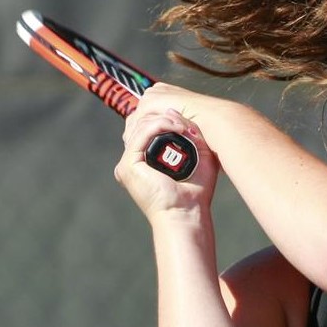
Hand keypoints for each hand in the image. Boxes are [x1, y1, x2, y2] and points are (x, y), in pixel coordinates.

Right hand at [115, 85, 217, 222]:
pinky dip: (159, 125)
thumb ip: (191, 135)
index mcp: (145, 161)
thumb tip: (176, 113)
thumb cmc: (195, 193)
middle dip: (166, 118)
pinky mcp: (128, 165)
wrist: (187, 214)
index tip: (187, 122)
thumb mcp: (198, 157)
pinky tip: (176, 127)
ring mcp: (128, 163)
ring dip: (166, 120)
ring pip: (141, 126)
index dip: (166, 119)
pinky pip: (141, 134)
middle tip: (187, 123)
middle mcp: (133, 161)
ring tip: (185, 126)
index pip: (148, 128)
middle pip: (143, 124)